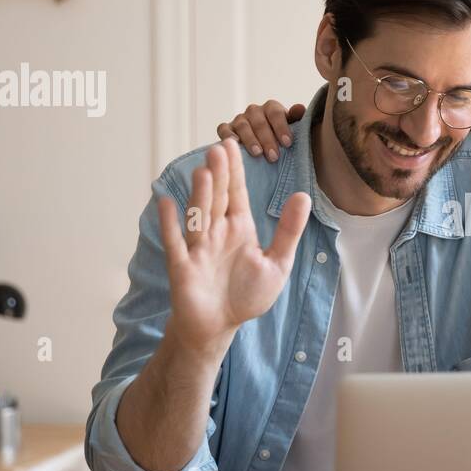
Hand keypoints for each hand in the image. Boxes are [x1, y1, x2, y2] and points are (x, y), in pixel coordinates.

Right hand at [158, 138, 310, 353]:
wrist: (219, 325)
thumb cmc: (246, 294)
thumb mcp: (277, 263)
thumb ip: (288, 231)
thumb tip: (304, 195)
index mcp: (239, 229)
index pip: (237, 194)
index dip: (236, 171)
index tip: (234, 145)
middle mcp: (216, 233)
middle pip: (218, 199)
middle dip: (219, 175)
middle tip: (220, 146)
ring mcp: (198, 248)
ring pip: (199, 216)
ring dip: (201, 194)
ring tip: (204, 170)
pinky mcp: (183, 267)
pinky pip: (176, 243)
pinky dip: (171, 224)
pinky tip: (167, 202)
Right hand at [217, 100, 305, 160]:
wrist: (265, 146)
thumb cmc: (281, 138)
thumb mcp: (292, 128)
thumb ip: (296, 118)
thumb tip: (301, 108)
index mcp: (271, 108)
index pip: (275, 113)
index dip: (281, 127)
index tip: (287, 143)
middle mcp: (254, 111)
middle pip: (259, 121)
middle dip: (267, 139)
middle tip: (274, 156)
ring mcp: (239, 119)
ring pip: (242, 125)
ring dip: (250, 139)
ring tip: (257, 153)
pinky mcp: (226, 128)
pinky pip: (223, 129)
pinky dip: (228, 135)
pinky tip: (235, 145)